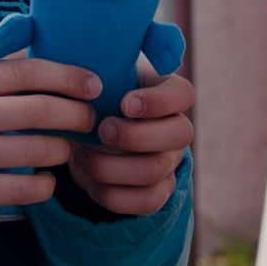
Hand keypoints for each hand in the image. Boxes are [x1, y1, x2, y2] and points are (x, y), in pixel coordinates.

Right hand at [0, 56, 105, 220]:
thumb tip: (28, 58)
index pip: (26, 70)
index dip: (67, 75)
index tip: (92, 84)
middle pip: (40, 109)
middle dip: (77, 114)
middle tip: (90, 120)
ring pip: (37, 151)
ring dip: (62, 152)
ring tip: (64, 152)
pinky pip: (23, 189)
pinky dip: (43, 186)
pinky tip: (42, 182)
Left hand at [67, 61, 192, 217]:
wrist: (83, 138)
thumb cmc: (91, 101)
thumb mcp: (95, 78)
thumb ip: (99, 68)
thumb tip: (88, 63)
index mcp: (165, 94)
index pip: (183, 94)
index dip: (158, 101)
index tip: (125, 104)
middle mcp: (175, 128)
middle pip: (180, 135)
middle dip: (135, 135)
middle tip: (101, 130)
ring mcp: (169, 161)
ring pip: (155, 170)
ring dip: (112, 166)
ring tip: (83, 157)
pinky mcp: (158, 191)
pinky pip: (147, 201)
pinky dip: (113, 194)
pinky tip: (91, 182)